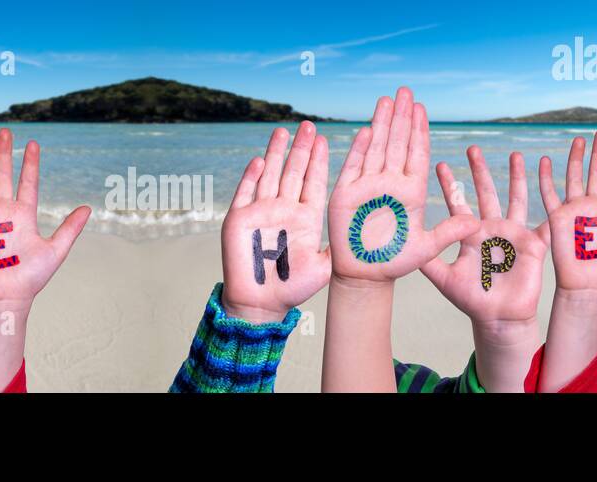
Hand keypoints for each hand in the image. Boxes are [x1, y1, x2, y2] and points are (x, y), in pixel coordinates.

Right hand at [0, 128, 90, 305]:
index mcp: (24, 215)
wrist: (4, 298)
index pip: (27, 182)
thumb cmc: (29, 279)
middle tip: (5, 131)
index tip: (33, 143)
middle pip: (2, 175)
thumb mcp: (55, 251)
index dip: (30, 163)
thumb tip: (88, 208)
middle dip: (3, 154)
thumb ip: (70, 229)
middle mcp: (3, 212)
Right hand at [221, 121, 330, 322]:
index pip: (313, 182)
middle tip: (308, 125)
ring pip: (270, 176)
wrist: (261, 304)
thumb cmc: (293, 289)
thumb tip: (357, 236)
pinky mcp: (239, 220)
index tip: (324, 139)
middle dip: (300, 150)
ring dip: (276, 154)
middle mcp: (284, 210)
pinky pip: (245, 193)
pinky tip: (259, 160)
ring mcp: (261, 212)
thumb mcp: (323, 268)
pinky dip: (251, 177)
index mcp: (306, 217)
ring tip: (283, 132)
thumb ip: (336, 249)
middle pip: (293, 172)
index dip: (318, 161)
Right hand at [327, 87, 478, 285]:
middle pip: (397, 143)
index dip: (419, 130)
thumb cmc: (395, 262)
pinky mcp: (346, 193)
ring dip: (381, 124)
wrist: (365, 275)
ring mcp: (367, 186)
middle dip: (402, 117)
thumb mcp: (427, 248)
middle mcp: (390, 183)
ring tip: (387, 100)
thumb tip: (476, 223)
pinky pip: (354, 166)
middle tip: (406, 90)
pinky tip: (366, 129)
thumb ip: (449, 233)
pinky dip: (359, 148)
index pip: (416, 153)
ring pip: (376, 147)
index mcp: (411, 191)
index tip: (422, 108)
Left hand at [420, 147, 546, 390]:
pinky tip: (554, 190)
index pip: (458, 203)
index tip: (440, 164)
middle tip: (472, 147)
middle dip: (479, 171)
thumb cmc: (471, 298)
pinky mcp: (533, 244)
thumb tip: (399, 245)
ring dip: (516, 177)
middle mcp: (491, 228)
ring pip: (515, 198)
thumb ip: (426, 260)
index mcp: (470, 234)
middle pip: (486, 193)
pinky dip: (551, 205)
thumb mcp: (444, 278)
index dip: (450, 185)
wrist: (498, 317)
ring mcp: (513, 234)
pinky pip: (546, 222)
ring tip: (515, 154)